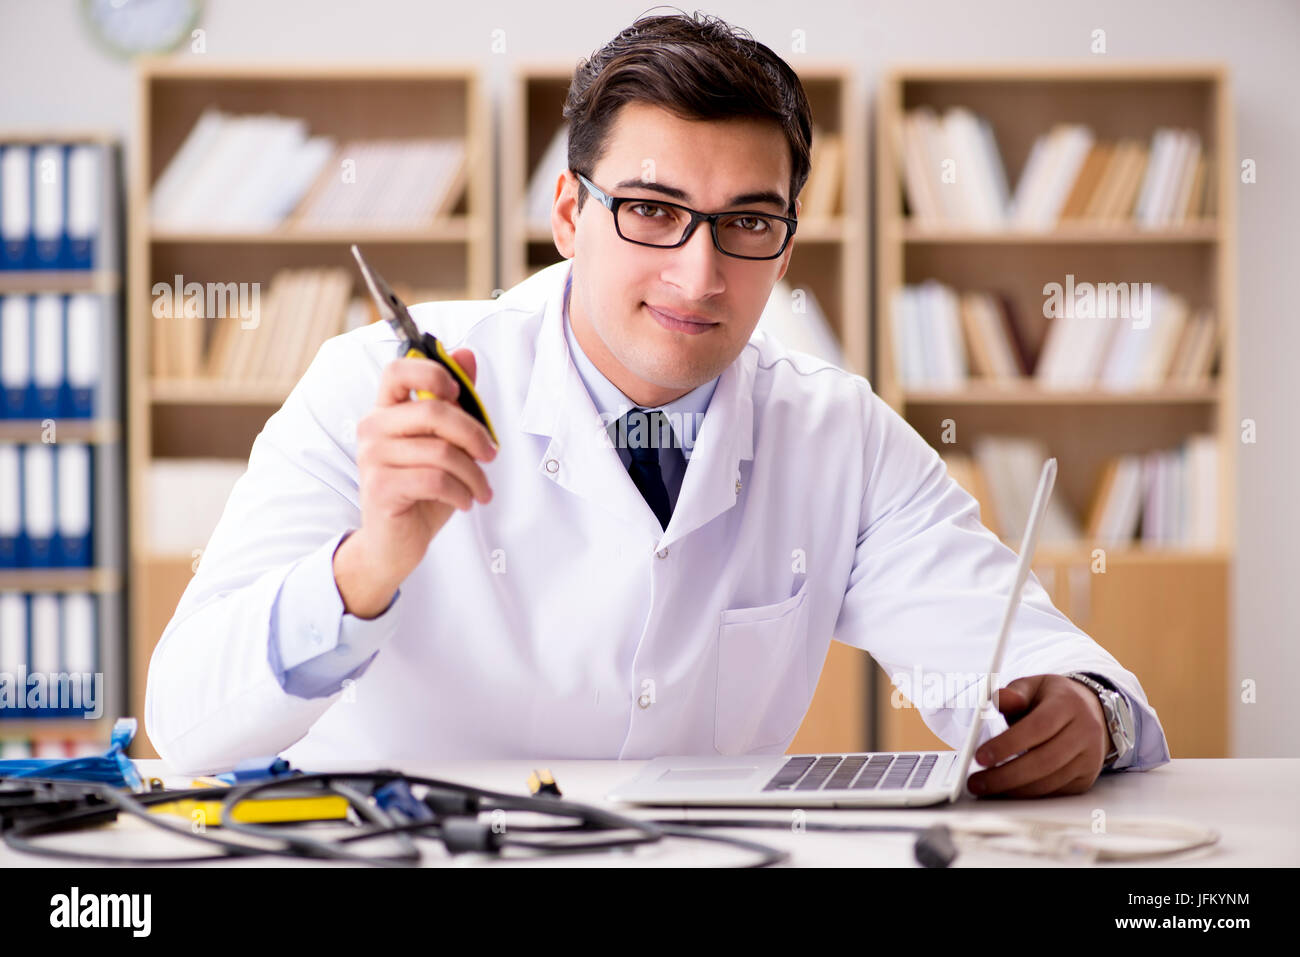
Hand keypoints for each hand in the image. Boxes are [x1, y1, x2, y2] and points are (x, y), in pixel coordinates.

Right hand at [335, 348, 497, 616]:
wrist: (394, 544)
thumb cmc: (422, 491)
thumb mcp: (445, 444)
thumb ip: (456, 403)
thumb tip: (466, 355)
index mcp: (387, 411)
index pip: (397, 370)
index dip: (431, 371)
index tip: (459, 392)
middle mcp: (373, 428)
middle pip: (433, 410)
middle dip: (474, 433)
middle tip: (492, 455)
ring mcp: (372, 458)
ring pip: (441, 451)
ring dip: (473, 474)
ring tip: (481, 490)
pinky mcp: (380, 487)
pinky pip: (435, 479)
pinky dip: (461, 492)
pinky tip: (465, 502)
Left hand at [966, 674, 1110, 798]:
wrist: (1090, 711)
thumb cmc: (1052, 699)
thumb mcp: (1032, 686)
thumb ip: (1013, 694)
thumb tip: (999, 699)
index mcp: (1068, 704)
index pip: (1038, 727)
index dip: (1007, 744)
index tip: (980, 757)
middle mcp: (1085, 732)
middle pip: (1044, 760)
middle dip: (1006, 775)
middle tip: (977, 782)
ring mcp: (1090, 757)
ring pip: (1050, 781)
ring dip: (1014, 790)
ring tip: (986, 788)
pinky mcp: (1086, 777)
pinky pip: (1056, 792)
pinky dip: (1029, 794)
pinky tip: (1007, 791)